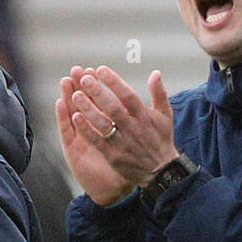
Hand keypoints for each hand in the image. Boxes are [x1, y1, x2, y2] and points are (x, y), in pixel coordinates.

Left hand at [57, 66, 179, 200]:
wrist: (161, 172)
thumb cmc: (161, 140)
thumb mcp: (165, 116)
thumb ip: (159, 93)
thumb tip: (155, 73)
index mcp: (144, 117)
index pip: (128, 96)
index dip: (114, 82)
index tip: (100, 70)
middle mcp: (133, 129)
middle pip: (113, 108)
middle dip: (98, 92)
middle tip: (84, 79)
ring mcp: (123, 143)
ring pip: (103, 124)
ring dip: (88, 109)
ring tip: (75, 95)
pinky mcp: (114, 156)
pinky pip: (98, 141)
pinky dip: (87, 130)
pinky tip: (75, 117)